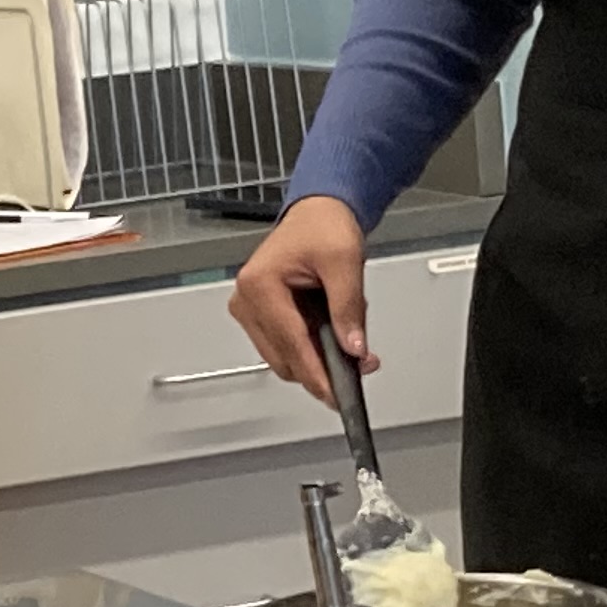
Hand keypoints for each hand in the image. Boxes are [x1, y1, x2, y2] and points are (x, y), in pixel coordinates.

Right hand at [228, 196, 371, 406]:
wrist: (317, 212)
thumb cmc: (323, 225)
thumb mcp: (344, 262)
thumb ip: (348, 309)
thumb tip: (353, 349)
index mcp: (260, 284)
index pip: (290, 342)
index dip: (316, 372)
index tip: (335, 394)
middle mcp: (247, 300)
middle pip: (283, 358)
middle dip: (321, 369)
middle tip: (359, 366)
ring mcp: (250, 309)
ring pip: (284, 357)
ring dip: (317, 361)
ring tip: (352, 347)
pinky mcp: (259, 315)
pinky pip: (285, 346)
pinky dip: (310, 350)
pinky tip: (334, 339)